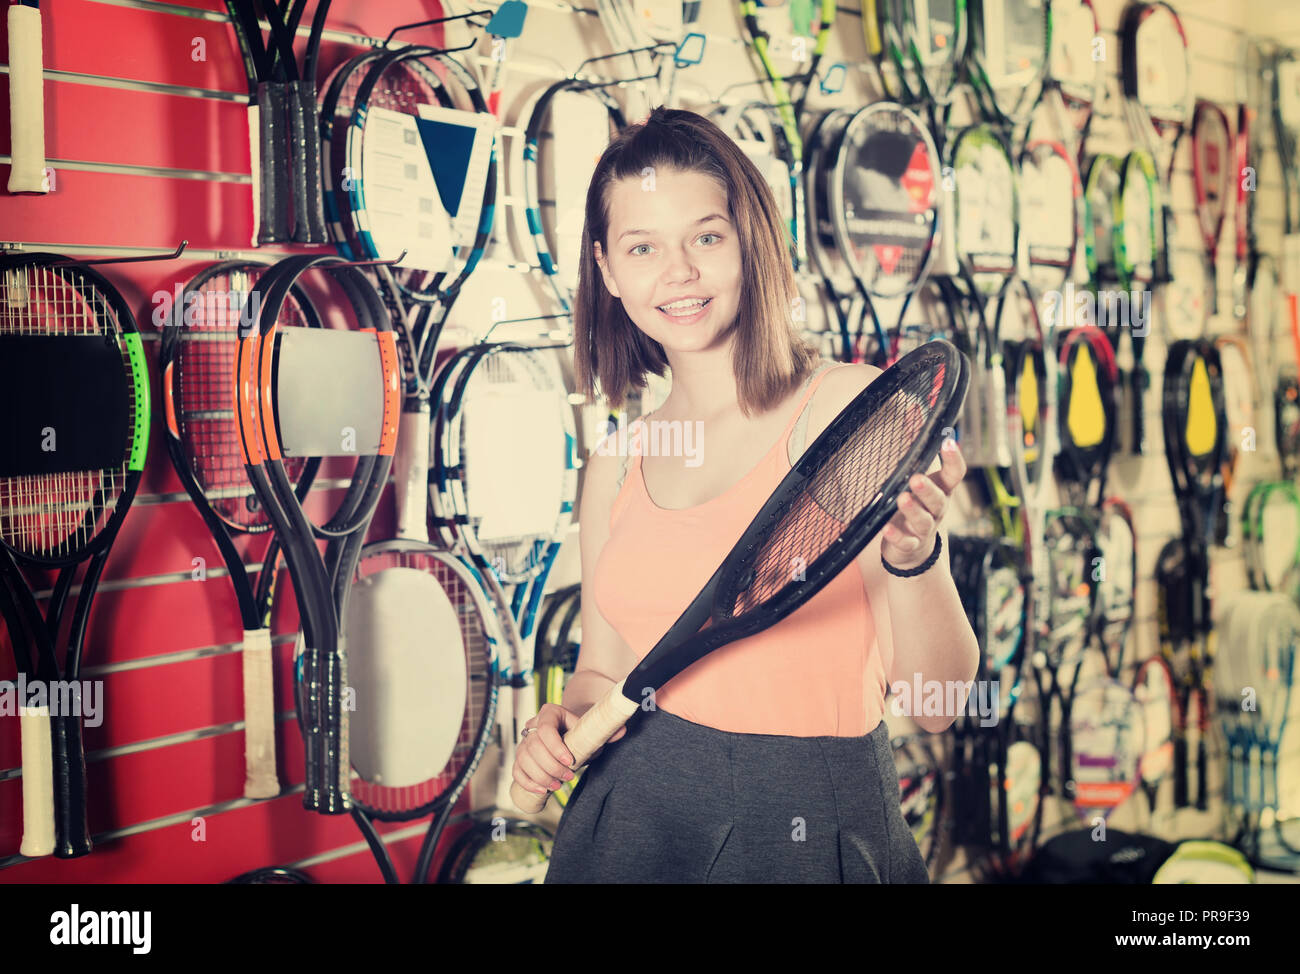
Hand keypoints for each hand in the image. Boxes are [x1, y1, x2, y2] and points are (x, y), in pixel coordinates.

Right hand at [513, 702, 627, 795]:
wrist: (568, 733)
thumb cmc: (580, 732)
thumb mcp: (590, 729)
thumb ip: (606, 731)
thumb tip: (623, 731)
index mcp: (549, 713)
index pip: (545, 729)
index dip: (555, 747)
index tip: (570, 761)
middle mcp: (533, 726)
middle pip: (533, 747)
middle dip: (551, 766)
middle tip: (569, 776)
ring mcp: (524, 743)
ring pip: (523, 760)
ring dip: (541, 776)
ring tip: (558, 785)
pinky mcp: (519, 759)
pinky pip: (517, 771)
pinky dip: (528, 782)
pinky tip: (542, 790)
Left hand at [881, 436, 964, 569]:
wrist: (913, 550)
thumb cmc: (916, 506)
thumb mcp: (916, 480)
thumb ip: (914, 450)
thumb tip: (911, 414)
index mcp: (940, 491)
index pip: (954, 475)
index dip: (954, 459)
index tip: (948, 442)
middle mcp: (936, 510)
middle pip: (938, 500)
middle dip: (928, 489)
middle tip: (916, 479)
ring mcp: (923, 529)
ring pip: (923, 521)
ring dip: (913, 510)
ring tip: (902, 498)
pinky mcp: (910, 545)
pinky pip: (905, 542)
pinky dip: (897, 536)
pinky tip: (887, 528)